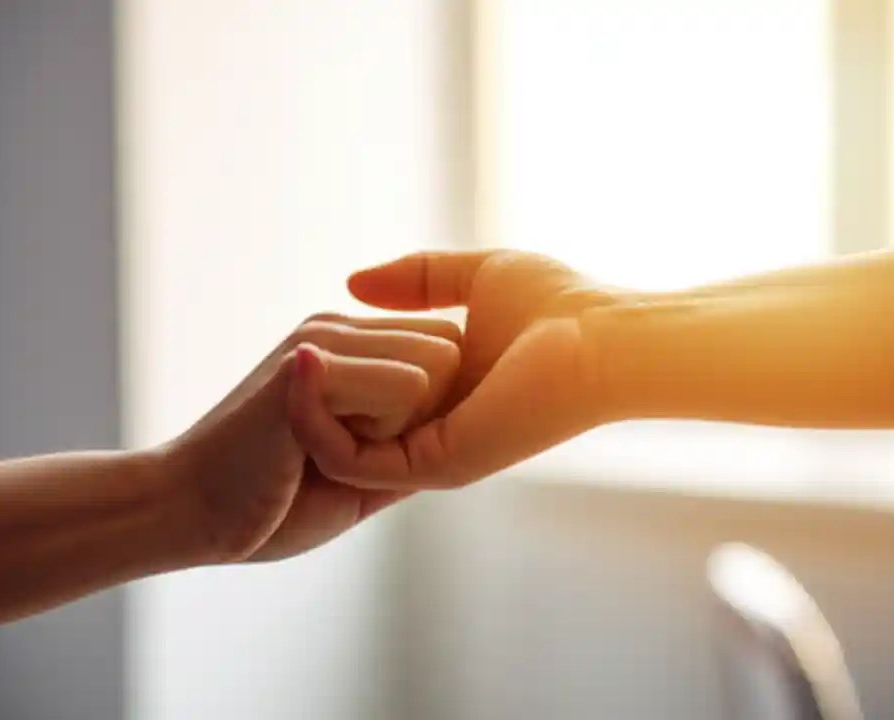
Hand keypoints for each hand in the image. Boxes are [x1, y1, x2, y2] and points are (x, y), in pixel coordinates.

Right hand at [156, 314, 459, 562]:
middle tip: (349, 454)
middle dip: (423, 417)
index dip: (432, 414)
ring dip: (398, 429)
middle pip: (452, 354)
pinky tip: (308, 454)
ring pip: (435, 370)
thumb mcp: (358, 475)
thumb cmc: (268, 505)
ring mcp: (323, 341)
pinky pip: (405, 388)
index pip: (447, 351)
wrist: (189, 514)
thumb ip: (406, 451)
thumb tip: (461, 442)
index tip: (370, 454)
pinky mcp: (312, 366)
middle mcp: (338, 330)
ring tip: (326, 453)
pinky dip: (375, 439)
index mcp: (350, 348)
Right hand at [287, 251, 621, 488]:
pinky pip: (348, 458)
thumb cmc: (558, 304)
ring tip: (286, 368)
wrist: (607, 341)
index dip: (331, 369)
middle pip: (340, 425)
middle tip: (292, 359)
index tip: (302, 347)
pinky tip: (294, 378)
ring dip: (303, 411)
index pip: (360, 394)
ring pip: (333, 446)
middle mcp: (430, 432)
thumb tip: (352, 282)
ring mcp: (430, 454)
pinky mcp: (434, 463)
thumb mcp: (474, 276)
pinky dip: (315, 423)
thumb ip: (418, 279)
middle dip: (305, 399)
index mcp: (440, 397)